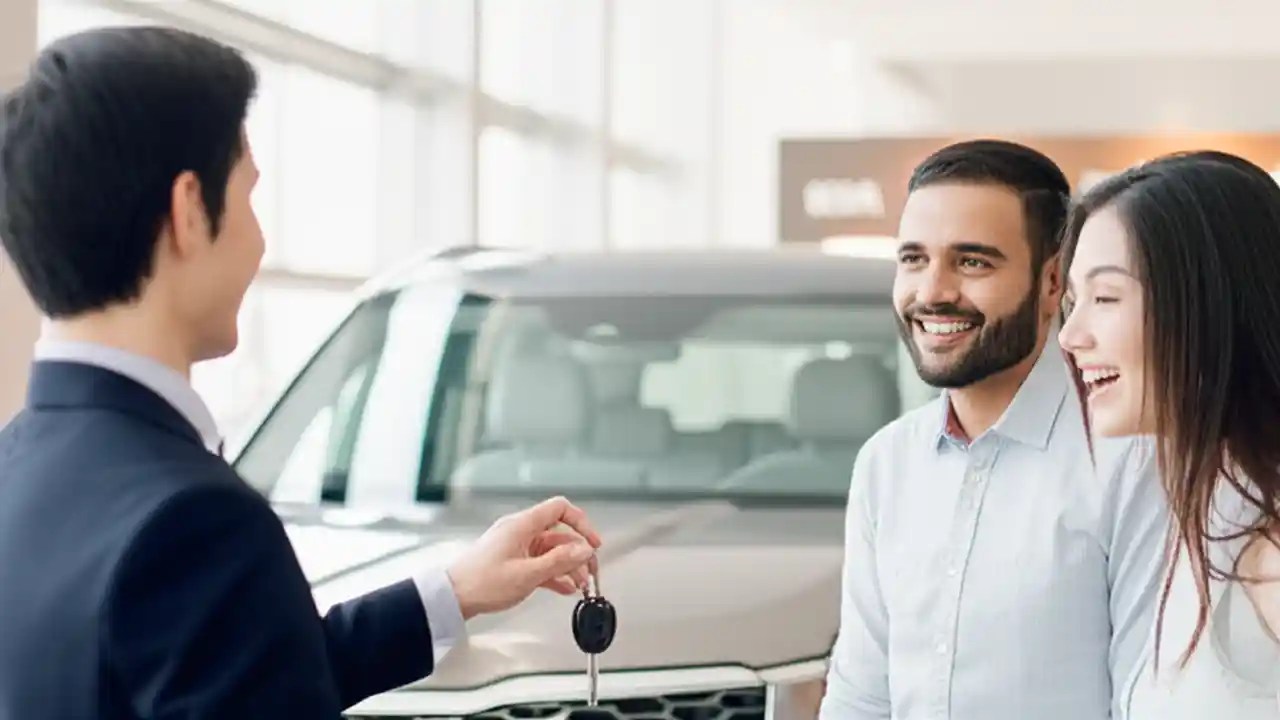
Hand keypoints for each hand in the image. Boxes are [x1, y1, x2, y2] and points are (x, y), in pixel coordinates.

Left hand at [446, 496, 602, 619]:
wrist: (453, 596)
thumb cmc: (481, 582)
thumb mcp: (527, 574)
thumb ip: (559, 561)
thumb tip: (584, 550)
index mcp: (522, 525)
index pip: (559, 509)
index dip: (580, 523)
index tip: (592, 543)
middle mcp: (521, 532)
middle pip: (559, 534)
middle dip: (578, 552)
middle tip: (591, 570)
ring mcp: (517, 546)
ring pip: (552, 551)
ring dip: (568, 566)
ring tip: (580, 584)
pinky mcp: (513, 561)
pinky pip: (541, 563)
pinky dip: (554, 573)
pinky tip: (565, 588)